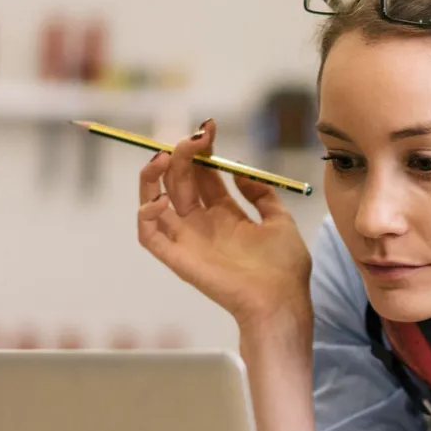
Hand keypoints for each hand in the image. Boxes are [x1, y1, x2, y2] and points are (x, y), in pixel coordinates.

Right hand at [137, 119, 312, 331]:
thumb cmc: (285, 269)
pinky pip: (148, 234)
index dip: (203, 150)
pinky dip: (146, 214)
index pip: (204, 174)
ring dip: (152, 175)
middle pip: (180, 179)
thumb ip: (262, 195)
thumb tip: (242, 173)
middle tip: (193, 137)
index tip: (209, 128)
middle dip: (183, 153)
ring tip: (164, 155)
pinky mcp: (176, 258)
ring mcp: (187, 239)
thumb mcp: (281, 222)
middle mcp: (202, 223)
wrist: (281, 302)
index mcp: (226, 214)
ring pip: (154, 200)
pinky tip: (162, 199)